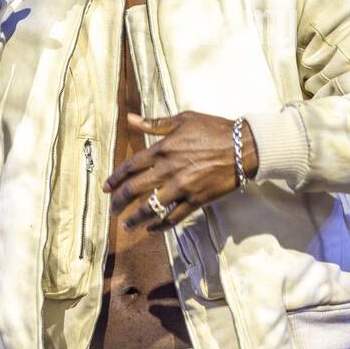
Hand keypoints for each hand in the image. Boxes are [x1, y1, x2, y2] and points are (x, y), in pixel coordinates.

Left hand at [102, 111, 257, 232]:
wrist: (243, 147)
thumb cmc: (214, 130)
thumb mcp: (184, 120)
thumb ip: (155, 123)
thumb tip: (130, 119)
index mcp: (162, 149)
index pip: (130, 167)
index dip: (115, 179)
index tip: (106, 188)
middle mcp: (167, 170)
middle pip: (134, 190)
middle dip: (118, 203)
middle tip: (111, 210)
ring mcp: (181, 188)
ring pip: (150, 208)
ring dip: (134, 219)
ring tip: (126, 226)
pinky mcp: (195, 201)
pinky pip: (172, 218)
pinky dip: (159, 226)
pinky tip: (151, 229)